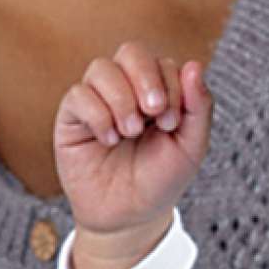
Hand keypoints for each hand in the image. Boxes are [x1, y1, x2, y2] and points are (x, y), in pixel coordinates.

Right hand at [54, 46, 211, 268]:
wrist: (129, 217)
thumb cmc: (159, 180)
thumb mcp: (190, 147)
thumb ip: (198, 107)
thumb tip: (194, 65)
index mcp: (157, 91)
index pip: (163, 62)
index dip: (171, 86)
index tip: (172, 123)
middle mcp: (126, 89)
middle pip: (131, 52)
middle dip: (146, 78)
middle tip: (153, 112)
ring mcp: (97, 101)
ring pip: (101, 68)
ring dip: (121, 98)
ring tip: (130, 131)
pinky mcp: (71, 118)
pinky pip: (78, 95)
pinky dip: (97, 115)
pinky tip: (109, 140)